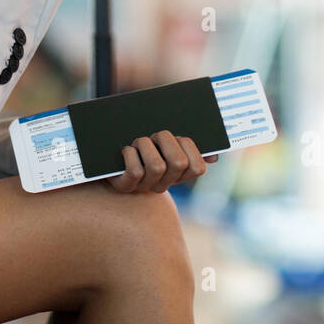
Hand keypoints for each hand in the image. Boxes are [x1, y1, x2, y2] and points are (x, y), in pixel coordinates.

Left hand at [105, 131, 219, 193]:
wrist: (109, 160)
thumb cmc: (140, 147)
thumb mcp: (164, 143)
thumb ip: (186, 145)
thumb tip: (214, 156)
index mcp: (178, 174)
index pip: (198, 167)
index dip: (189, 147)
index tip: (177, 137)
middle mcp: (164, 184)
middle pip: (178, 163)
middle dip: (166, 140)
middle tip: (154, 136)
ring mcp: (145, 187)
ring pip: (156, 166)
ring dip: (145, 145)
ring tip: (137, 142)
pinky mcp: (125, 187)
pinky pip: (135, 171)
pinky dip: (130, 154)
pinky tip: (126, 150)